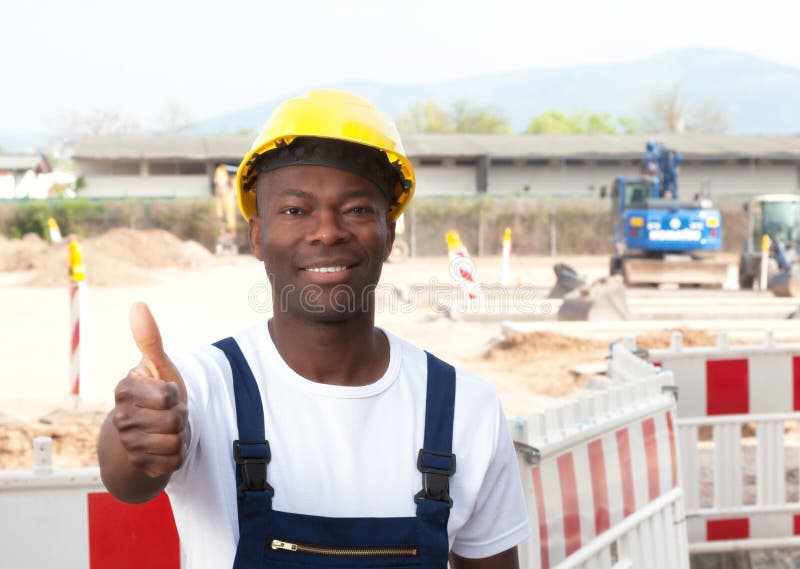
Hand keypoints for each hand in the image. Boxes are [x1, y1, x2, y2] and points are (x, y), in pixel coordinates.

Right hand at [111, 302, 188, 477]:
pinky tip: (166, 447)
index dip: (175, 394)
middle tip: (169, 413)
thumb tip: (138, 305)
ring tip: (168, 430)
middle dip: (180, 415)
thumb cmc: (157, 394)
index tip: (166, 393)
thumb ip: (150, 339)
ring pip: (176, 441)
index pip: (169, 395)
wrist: (150, 432)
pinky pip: (173, 460)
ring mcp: (128, 443)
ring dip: (181, 435)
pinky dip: (178, 454)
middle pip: (175, 420)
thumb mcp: (159, 366)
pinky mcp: (139, 464)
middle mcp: (120, 418)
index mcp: (124, 390)